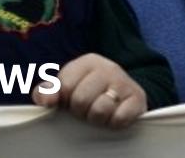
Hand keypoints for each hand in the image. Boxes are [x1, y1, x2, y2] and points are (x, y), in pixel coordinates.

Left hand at [32, 54, 146, 129]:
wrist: (124, 93)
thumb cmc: (88, 91)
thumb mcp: (67, 86)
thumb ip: (47, 91)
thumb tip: (46, 101)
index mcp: (88, 62)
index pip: (65, 86)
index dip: (65, 100)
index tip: (71, 100)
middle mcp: (109, 68)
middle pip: (81, 100)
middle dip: (81, 111)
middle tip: (87, 109)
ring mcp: (125, 83)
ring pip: (100, 111)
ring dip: (97, 118)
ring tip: (100, 112)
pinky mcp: (138, 99)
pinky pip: (119, 119)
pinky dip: (114, 123)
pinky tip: (114, 115)